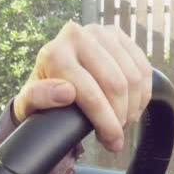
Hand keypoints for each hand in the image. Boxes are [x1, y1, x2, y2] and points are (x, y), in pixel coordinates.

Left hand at [12, 21, 151, 151]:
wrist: (52, 74)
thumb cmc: (43, 95)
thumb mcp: (30, 103)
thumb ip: (38, 98)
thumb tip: (66, 92)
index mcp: (53, 54)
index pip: (90, 93)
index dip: (105, 122)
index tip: (112, 142)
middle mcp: (76, 36)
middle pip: (116, 85)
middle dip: (121, 117)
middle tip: (117, 135)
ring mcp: (99, 32)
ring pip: (134, 78)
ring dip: (133, 107)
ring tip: (122, 122)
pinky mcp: (117, 34)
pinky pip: (143, 68)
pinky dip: (142, 93)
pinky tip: (131, 107)